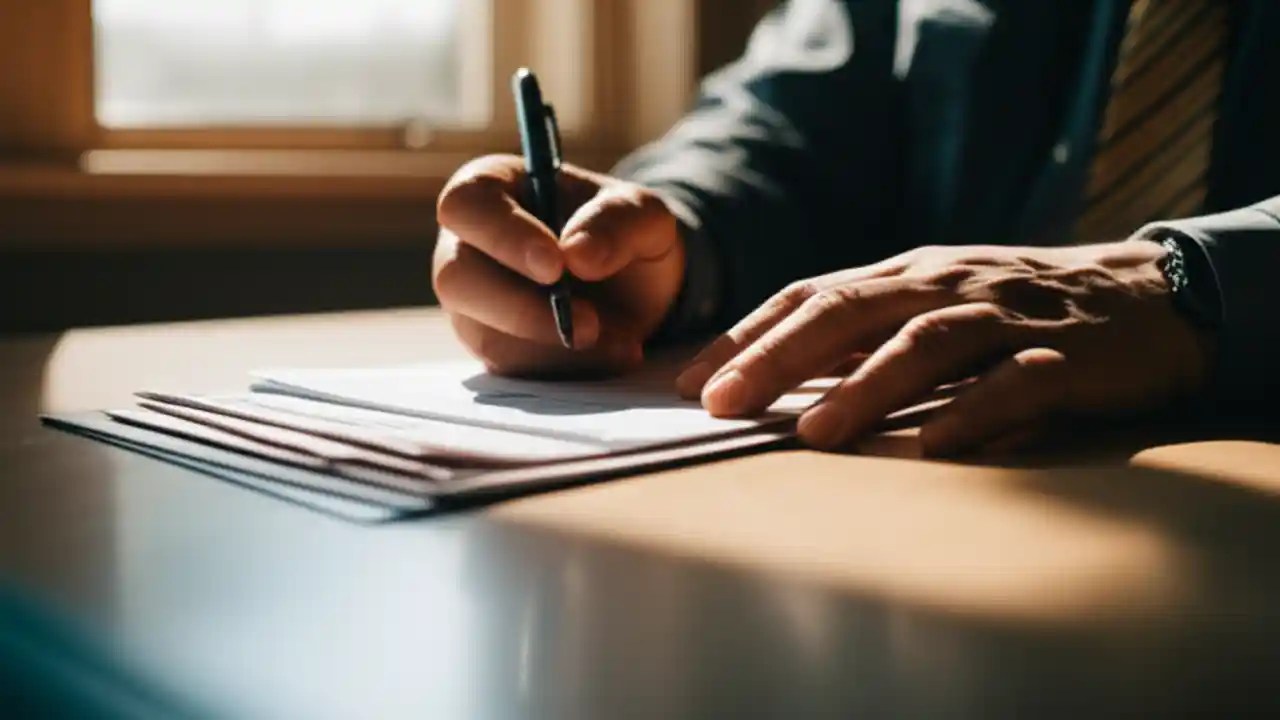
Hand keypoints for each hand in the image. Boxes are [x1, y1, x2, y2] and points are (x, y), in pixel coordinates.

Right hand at [433, 155, 684, 376]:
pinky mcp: (493, 347)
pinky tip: (611, 353)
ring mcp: (474, 303)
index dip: (503, 235)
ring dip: (554, 345)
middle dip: (521, 307)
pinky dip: (566, 367)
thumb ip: (617, 221)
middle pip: (456, 277)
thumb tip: (577, 255)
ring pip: (484, 334)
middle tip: (588, 323)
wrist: (635, 287)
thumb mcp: (642, 214)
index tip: (555, 266)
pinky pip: (514, 367)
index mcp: (493, 188)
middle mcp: (467, 246)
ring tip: (619, 339)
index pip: (467, 204)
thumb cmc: (622, 232)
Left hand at [676, 241, 1211, 455]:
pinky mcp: (1068, 354)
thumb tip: (771, 373)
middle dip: (777, 356)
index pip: (811, 295)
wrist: (1148, 294)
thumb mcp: (933, 304)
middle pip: (849, 311)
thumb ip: (865, 330)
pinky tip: (932, 446)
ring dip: (864, 388)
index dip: (747, 335)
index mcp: (906, 273)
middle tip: (720, 402)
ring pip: (925, 344)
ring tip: (811, 433)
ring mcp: (1007, 317)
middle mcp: (945, 285)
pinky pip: (1016, 382)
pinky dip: (973, 411)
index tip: (690, 380)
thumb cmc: (1016, 308)